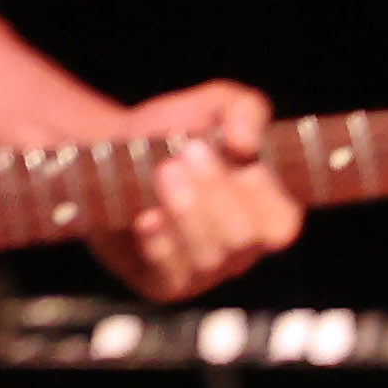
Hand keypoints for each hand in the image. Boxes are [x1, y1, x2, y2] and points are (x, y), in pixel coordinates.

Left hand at [91, 80, 302, 300]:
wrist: (106, 151)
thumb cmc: (171, 131)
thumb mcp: (213, 106)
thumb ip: (244, 109)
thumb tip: (246, 143)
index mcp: (261, 213)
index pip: (281, 221)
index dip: (263, 191)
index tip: (233, 149)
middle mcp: (237, 249)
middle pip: (242, 238)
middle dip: (216, 195)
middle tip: (186, 155)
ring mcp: (201, 270)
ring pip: (208, 258)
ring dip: (188, 213)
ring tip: (165, 172)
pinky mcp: (161, 282)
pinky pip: (170, 277)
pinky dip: (161, 246)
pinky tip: (147, 217)